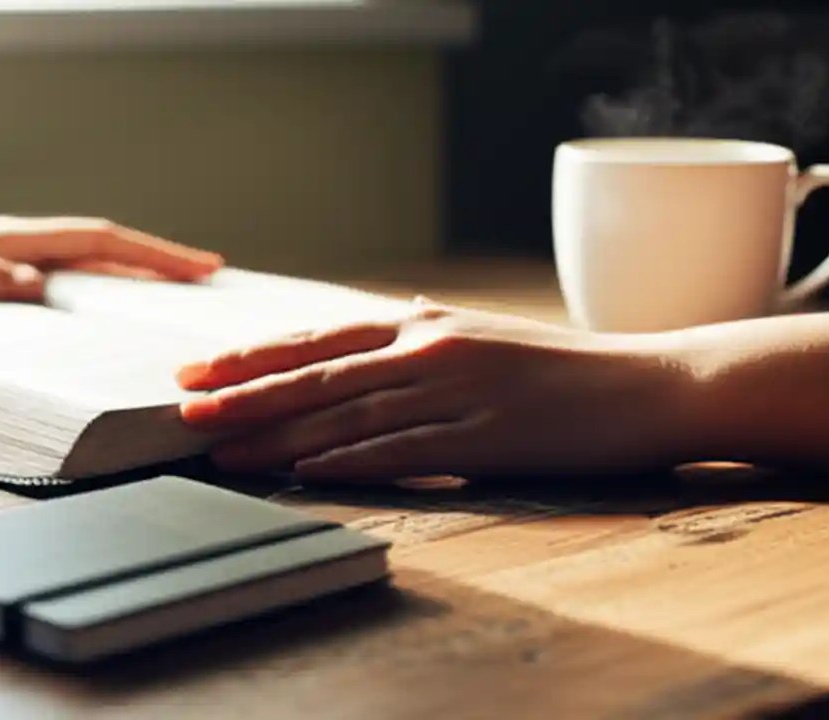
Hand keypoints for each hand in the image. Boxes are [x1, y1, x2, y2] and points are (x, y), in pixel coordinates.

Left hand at [0, 215, 222, 314]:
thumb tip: (35, 282)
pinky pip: (76, 286)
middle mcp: (25, 247)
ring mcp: (21, 265)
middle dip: (163, 260)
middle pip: (110, 247)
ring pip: (97, 265)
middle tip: (212, 277)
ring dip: (142, 276)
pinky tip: (127, 317)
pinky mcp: (13, 288)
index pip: (99, 238)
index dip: (151, 252)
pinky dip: (111, 294)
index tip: (198, 267)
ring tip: (185, 298)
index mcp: (13, 240)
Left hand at [175, 304, 699, 480]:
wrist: (646, 384)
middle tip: (182, 407)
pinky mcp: (482, 435)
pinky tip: (301, 470)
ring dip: (275, 434)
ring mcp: (455, 390)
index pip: (321, 338)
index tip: (200, 369)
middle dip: (244, 392)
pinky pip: (398, 450)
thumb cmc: (561, 370)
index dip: (255, 356)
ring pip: (345, 413)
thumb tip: (371, 346)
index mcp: (425, 323)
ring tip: (219, 450)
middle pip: (318, 372)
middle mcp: (430, 347)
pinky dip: (344, 460)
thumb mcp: (483, 340)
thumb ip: (423, 342)